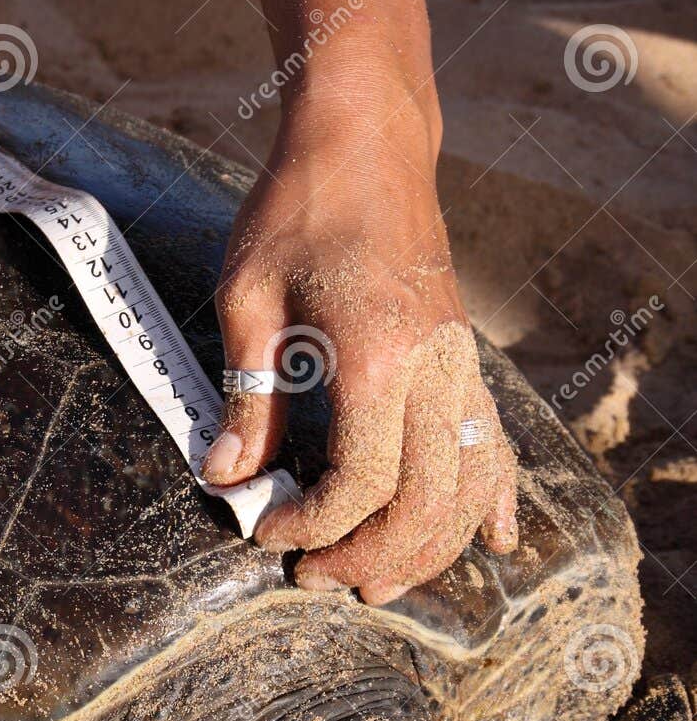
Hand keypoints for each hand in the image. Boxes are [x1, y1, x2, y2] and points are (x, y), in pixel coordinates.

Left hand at [202, 84, 517, 602]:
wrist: (364, 137)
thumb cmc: (298, 208)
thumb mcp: (248, 299)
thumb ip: (245, 397)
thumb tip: (225, 475)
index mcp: (376, 359)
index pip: (361, 482)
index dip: (315, 525)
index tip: (268, 532)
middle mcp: (432, 370)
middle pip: (427, 502)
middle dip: (372, 556)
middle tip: (317, 578)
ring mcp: (459, 363)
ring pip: (468, 485)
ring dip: (430, 547)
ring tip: (381, 583)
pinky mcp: (464, 355)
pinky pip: (493, 443)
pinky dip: (494, 497)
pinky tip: (496, 538)